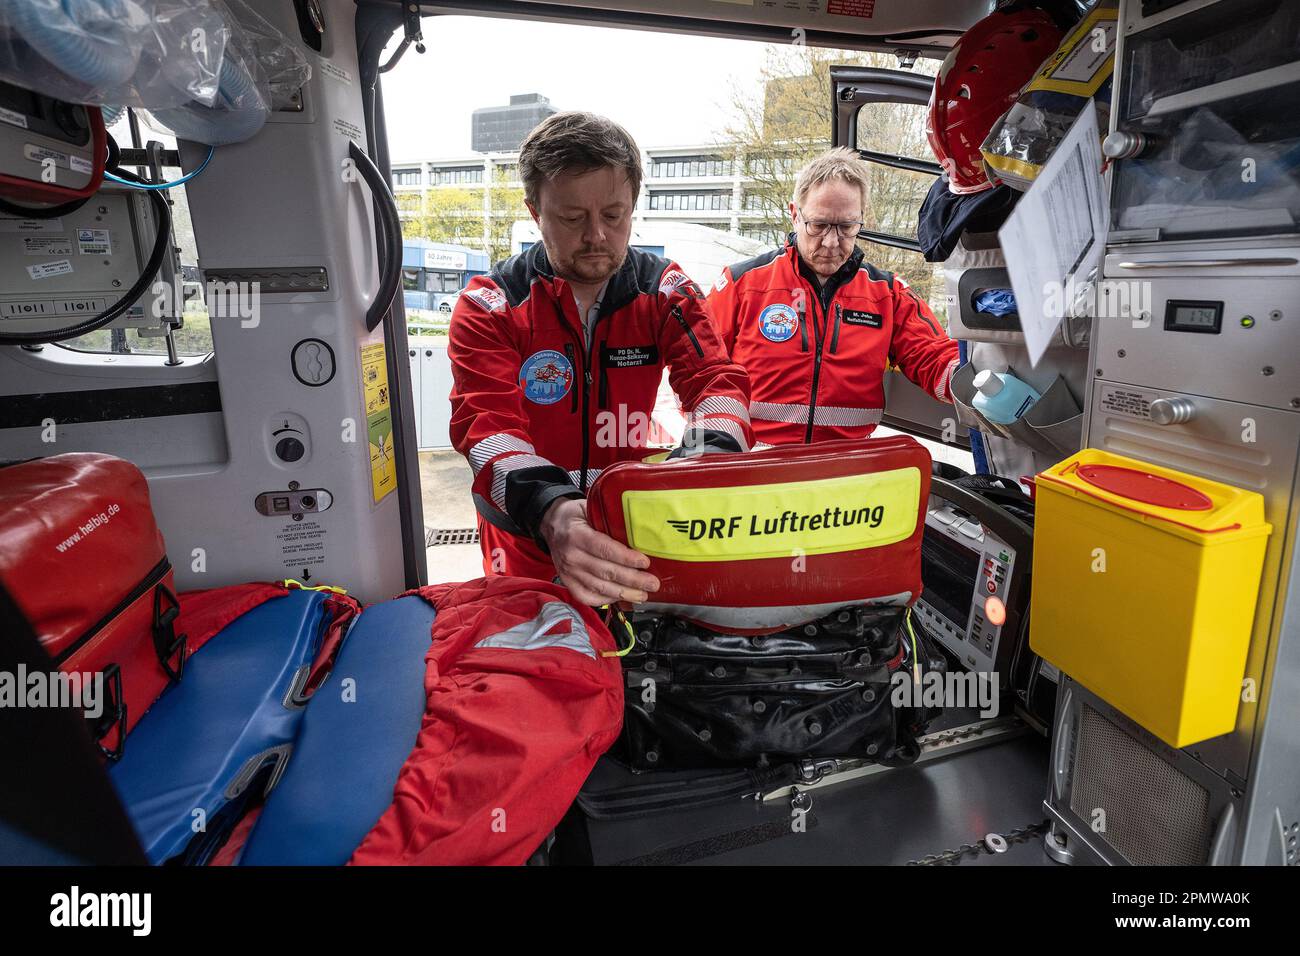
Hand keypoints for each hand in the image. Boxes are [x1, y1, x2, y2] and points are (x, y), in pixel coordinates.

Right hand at [540, 497, 658, 606]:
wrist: (551, 524)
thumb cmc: (574, 516)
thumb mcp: (589, 508)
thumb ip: (609, 518)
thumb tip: (638, 529)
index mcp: (577, 535)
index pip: (605, 549)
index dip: (626, 558)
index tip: (644, 562)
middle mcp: (571, 556)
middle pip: (606, 572)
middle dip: (632, 580)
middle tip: (652, 583)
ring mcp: (568, 572)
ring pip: (599, 587)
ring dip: (623, 593)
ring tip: (642, 594)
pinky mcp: (568, 582)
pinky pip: (587, 596)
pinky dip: (605, 600)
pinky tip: (620, 597)